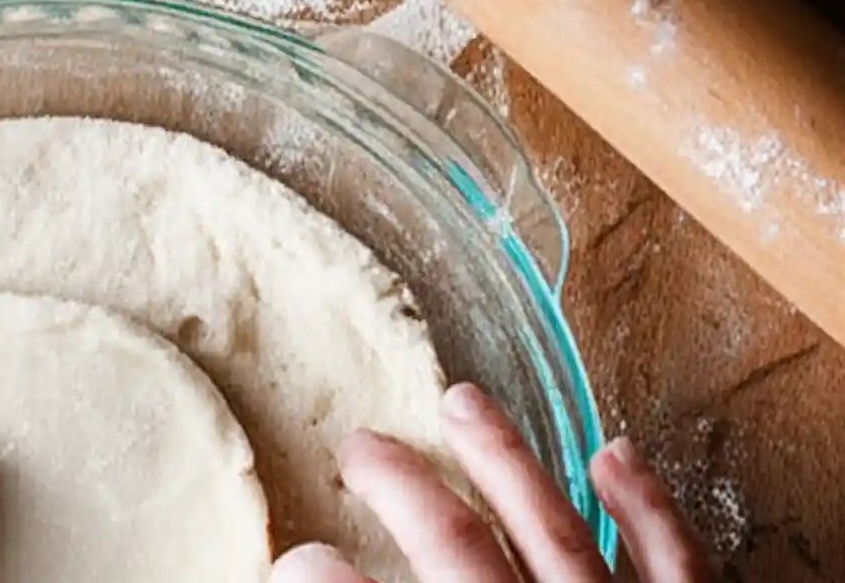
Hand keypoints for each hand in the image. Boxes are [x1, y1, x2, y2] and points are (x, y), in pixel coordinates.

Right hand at [271, 382, 714, 582]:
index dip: (320, 577)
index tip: (289, 555)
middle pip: (456, 547)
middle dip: (400, 488)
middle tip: (359, 448)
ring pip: (554, 530)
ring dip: (504, 460)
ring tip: (463, 402)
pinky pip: (676, 563)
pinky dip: (647, 507)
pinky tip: (615, 454)